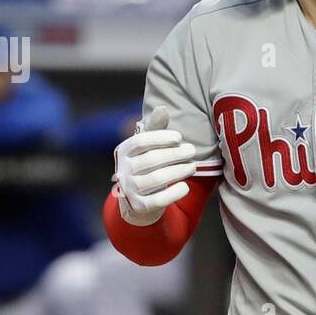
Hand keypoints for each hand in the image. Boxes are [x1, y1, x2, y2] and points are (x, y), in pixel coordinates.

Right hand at [113, 105, 195, 225]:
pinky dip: (174, 193)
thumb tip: (162, 108)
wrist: (137, 201)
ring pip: (156, 179)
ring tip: (193, 166)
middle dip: (175, 154)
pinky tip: (186, 186)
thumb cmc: (147, 166)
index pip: (140, 142)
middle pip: (151, 160)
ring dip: (178, 171)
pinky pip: (159, 200)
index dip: (161, 138)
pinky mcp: (140, 207)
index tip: (179, 137)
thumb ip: (155, 129)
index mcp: (123, 152)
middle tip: (192, 151)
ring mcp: (129, 190)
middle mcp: (123, 170)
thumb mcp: (148, 147)